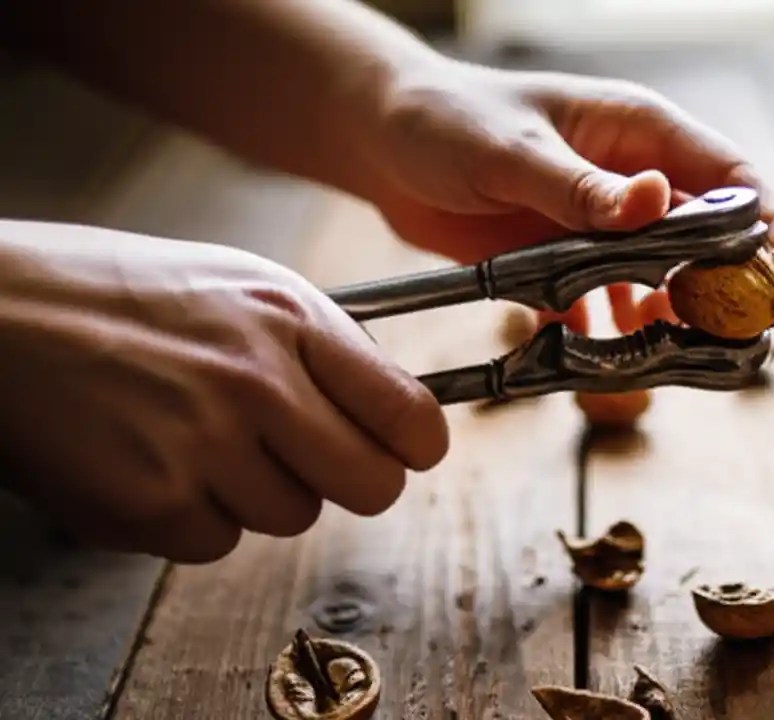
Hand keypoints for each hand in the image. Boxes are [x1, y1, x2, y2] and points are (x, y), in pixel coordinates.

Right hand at [0, 221, 446, 562]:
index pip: (409, 414)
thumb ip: (322, 346)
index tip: (407, 450)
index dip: (415, 443)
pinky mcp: (151, 504)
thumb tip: (395, 407)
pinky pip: (216, 541)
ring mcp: (205, 447)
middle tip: (306, 458)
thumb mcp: (237, 286)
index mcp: (289, 321)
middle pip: (372, 486)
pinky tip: (152, 461)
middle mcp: (258, 383)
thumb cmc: (112, 295)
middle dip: (349, 480)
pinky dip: (190, 517)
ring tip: (197, 438)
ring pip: (292, 516)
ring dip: (257, 492)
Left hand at [361, 58, 773, 334]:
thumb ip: (580, 184)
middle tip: (755, 334)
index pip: (729, 179)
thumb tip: (659, 201)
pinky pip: (606, 302)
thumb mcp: (511, 150)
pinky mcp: (563, 258)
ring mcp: (599, 222)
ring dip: (680, 314)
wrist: (378, 140)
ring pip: (664, 274)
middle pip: (710, 234)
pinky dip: (615, 332)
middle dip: (738, 283)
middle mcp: (630, 179)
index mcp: (636, 130)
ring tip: (693, 355)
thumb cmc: (444, 119)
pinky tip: (617, 362)